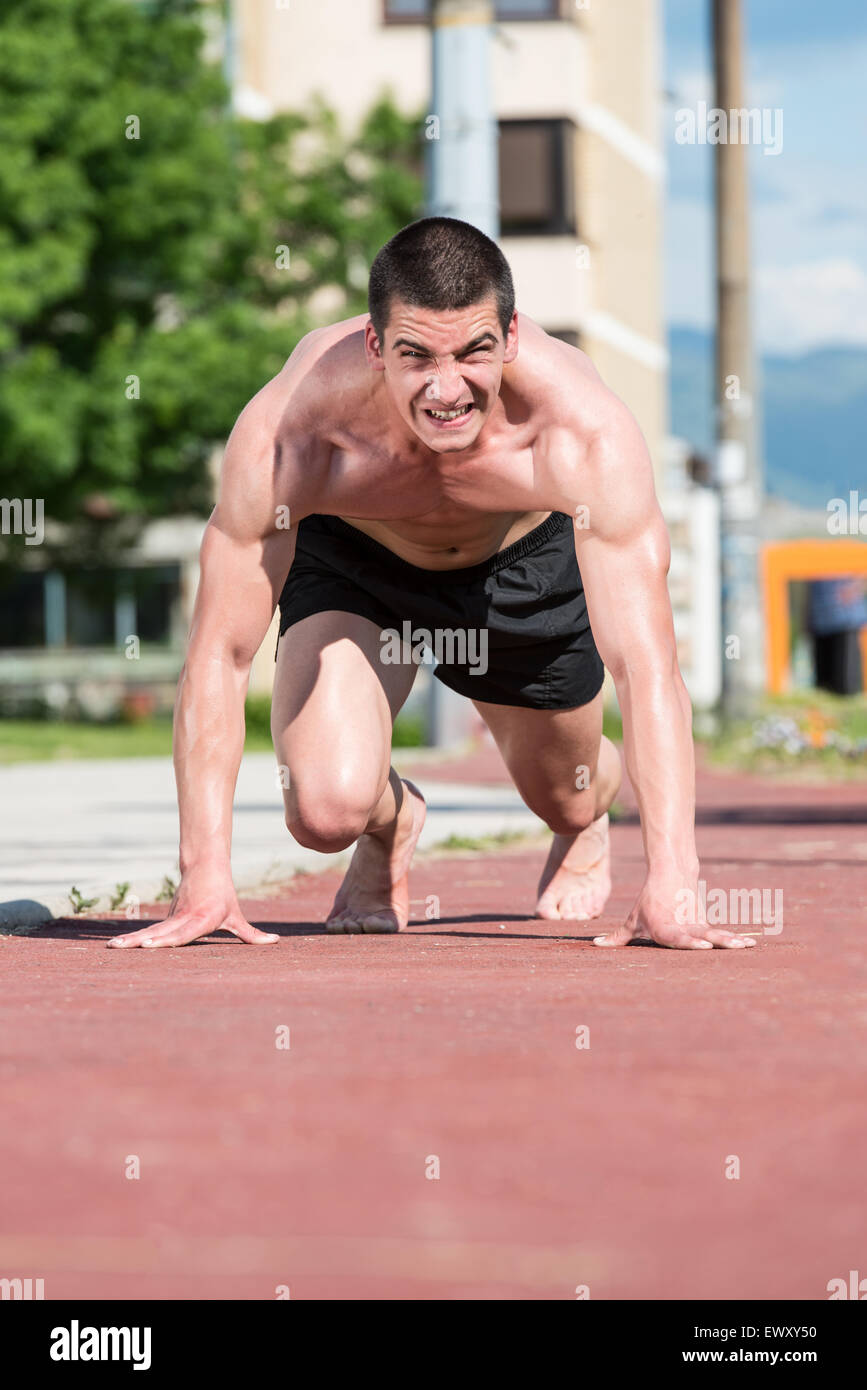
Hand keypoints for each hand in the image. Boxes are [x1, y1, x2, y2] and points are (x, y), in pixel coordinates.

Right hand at [106, 863, 278, 948]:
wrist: (205, 867)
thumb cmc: (223, 895)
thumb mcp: (237, 915)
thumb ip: (252, 934)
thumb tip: (275, 942)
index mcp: (201, 919)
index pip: (183, 933)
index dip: (167, 940)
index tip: (150, 946)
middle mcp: (183, 918)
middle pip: (160, 933)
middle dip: (140, 942)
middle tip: (120, 948)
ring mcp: (172, 918)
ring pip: (150, 931)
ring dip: (130, 940)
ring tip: (111, 948)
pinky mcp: (166, 919)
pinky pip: (149, 931)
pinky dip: (132, 938)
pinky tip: (117, 946)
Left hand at [593, 873, 756, 950]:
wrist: (671, 874)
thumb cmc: (649, 902)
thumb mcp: (632, 920)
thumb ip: (617, 937)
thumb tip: (595, 945)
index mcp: (665, 929)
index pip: (679, 938)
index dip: (691, 943)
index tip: (704, 946)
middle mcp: (684, 928)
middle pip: (701, 937)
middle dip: (715, 943)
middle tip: (728, 946)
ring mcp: (697, 925)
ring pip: (716, 934)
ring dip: (731, 940)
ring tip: (746, 946)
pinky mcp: (706, 924)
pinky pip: (722, 933)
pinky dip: (735, 938)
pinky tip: (750, 944)